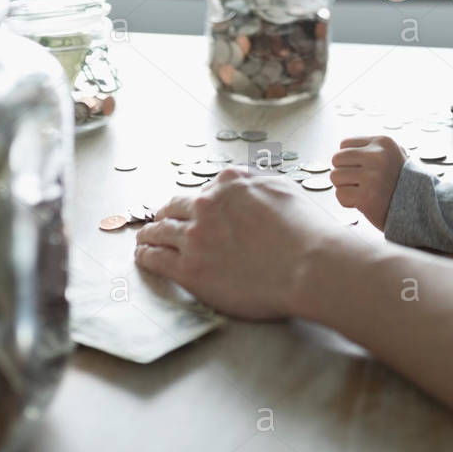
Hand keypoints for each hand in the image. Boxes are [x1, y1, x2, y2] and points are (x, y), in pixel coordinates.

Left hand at [134, 167, 345, 319]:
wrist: (309, 265)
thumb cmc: (306, 230)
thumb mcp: (283, 188)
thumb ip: (256, 182)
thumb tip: (243, 183)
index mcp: (229, 182)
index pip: (203, 190)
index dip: (198, 203)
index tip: (193, 211)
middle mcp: (206, 203)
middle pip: (174, 207)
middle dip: (167, 214)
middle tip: (160, 222)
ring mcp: (195, 236)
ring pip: (158, 231)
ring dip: (149, 233)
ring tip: (144, 239)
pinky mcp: (189, 269)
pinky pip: (155, 258)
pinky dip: (145, 255)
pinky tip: (143, 255)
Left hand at [330, 134, 406, 230]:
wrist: (420, 208)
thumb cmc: (401, 182)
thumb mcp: (394, 154)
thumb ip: (372, 148)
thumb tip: (343, 147)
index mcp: (382, 142)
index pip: (344, 144)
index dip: (348, 159)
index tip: (361, 169)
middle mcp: (377, 156)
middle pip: (336, 159)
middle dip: (343, 172)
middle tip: (357, 182)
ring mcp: (372, 176)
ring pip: (335, 176)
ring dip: (344, 187)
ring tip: (360, 191)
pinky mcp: (366, 197)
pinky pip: (340, 195)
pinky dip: (347, 201)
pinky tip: (362, 202)